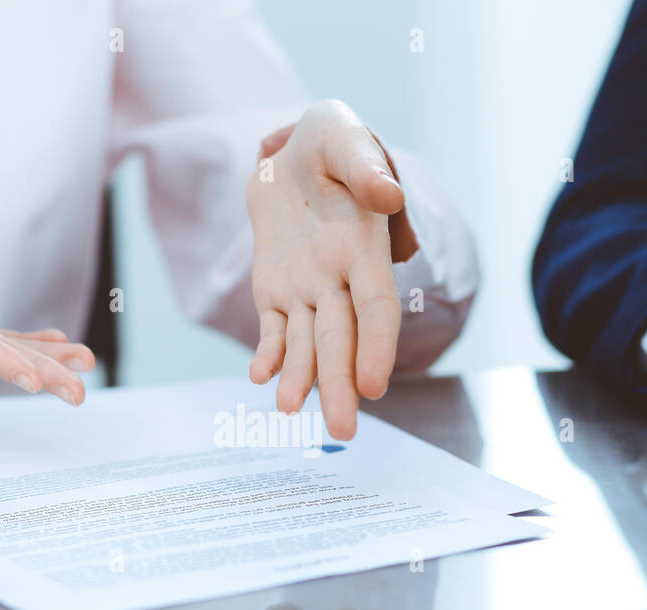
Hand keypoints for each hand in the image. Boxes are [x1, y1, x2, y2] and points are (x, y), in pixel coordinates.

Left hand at [246, 100, 416, 439]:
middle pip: (343, 340)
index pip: (376, 307)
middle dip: (341, 385)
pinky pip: (275, 332)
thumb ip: (365, 169)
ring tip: (289, 411)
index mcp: (363, 248)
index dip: (376, 347)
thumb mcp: (346, 140)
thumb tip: (387, 198)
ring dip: (301, 379)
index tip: (372, 386)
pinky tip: (259, 379)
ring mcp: (307, 289)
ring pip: (308, 344)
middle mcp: (338, 278)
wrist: (295, 151)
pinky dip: (269, 356)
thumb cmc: (332, 142)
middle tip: (343, 431)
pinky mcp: (276, 292)